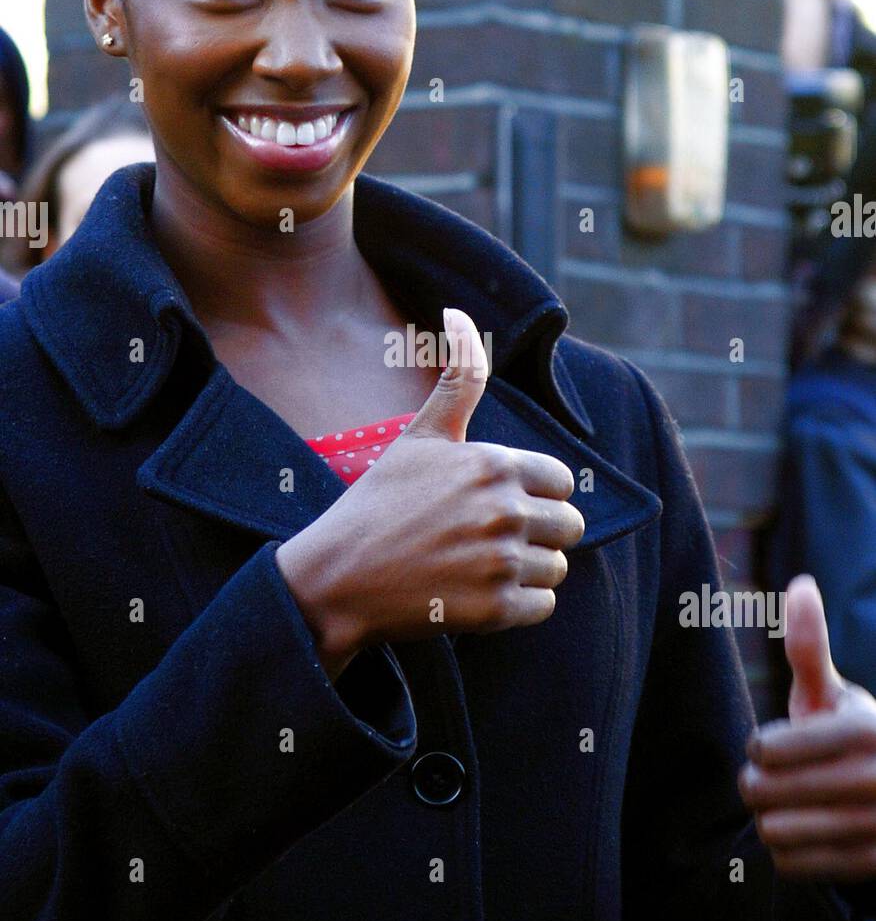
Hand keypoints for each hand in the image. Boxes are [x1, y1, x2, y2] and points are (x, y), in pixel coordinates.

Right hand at [277, 306, 584, 660]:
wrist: (337, 578)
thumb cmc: (380, 502)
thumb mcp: (422, 435)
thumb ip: (458, 377)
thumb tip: (458, 309)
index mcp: (494, 463)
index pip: (561, 482)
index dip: (532, 493)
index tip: (492, 504)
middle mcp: (504, 510)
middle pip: (568, 526)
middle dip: (538, 533)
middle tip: (489, 539)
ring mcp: (501, 562)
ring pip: (558, 568)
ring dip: (528, 570)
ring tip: (480, 566)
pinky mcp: (495, 610)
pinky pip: (543, 606)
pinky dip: (519, 605)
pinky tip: (478, 593)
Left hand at [738, 574, 875, 880]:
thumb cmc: (858, 738)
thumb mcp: (837, 694)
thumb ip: (810, 647)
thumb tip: (799, 584)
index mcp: (865, 731)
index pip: (767, 749)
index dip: (760, 747)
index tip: (773, 745)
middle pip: (764, 791)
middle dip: (758, 783)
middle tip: (771, 778)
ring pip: (774, 832)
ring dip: (770, 818)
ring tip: (787, 805)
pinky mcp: (871, 866)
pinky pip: (793, 865)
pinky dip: (787, 851)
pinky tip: (804, 832)